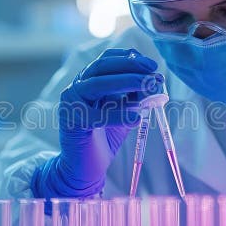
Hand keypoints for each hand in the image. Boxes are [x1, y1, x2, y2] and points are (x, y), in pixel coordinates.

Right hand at [32, 48, 160, 199]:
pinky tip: (138, 118)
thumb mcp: (123, 112)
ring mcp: (71, 104)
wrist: (84, 168)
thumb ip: (134, 98)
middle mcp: (76, 88)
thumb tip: (154, 82)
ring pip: (98, 84)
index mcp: (86, 82)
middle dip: (130, 66)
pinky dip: (120, 114)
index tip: (151, 65)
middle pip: (101, 66)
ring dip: (126, 82)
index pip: (106, 60)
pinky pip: (98, 115)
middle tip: (152, 72)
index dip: (128, 58)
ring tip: (147, 86)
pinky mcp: (73, 123)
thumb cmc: (103, 137)